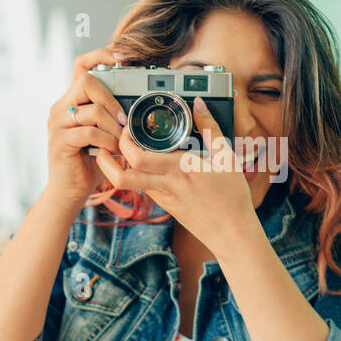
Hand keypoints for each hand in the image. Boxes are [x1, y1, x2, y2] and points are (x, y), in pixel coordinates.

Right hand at [45, 48, 127, 211]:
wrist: (70, 190)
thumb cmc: (91, 161)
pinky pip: (88, 132)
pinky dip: (106, 141)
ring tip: (121, 140)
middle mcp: (60, 107)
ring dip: (113, 126)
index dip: (100, 54)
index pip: (80, 64)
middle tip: (124, 119)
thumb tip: (144, 102)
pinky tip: (113, 150)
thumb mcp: (107, 133)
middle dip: (111, 99)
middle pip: (86, 81)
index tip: (122, 56)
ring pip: (90, 110)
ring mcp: (57, 123)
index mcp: (72, 100)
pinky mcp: (59, 141)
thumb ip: (116, 116)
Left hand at [95, 97, 257, 256]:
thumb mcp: (227, 158)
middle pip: (122, 176)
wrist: (233, 235)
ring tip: (121, 151)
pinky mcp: (166, 207)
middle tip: (108, 143)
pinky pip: (144, 189)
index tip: (127, 128)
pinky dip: (137, 176)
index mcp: (181, 170)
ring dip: (118, 168)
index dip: (125, 141)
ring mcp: (164, 199)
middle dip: (108, 159)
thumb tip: (200, 104)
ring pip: (129, 184)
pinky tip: (144, 166)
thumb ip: (211, 129)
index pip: (139, 157)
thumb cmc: (233, 197)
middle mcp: (167, 186)